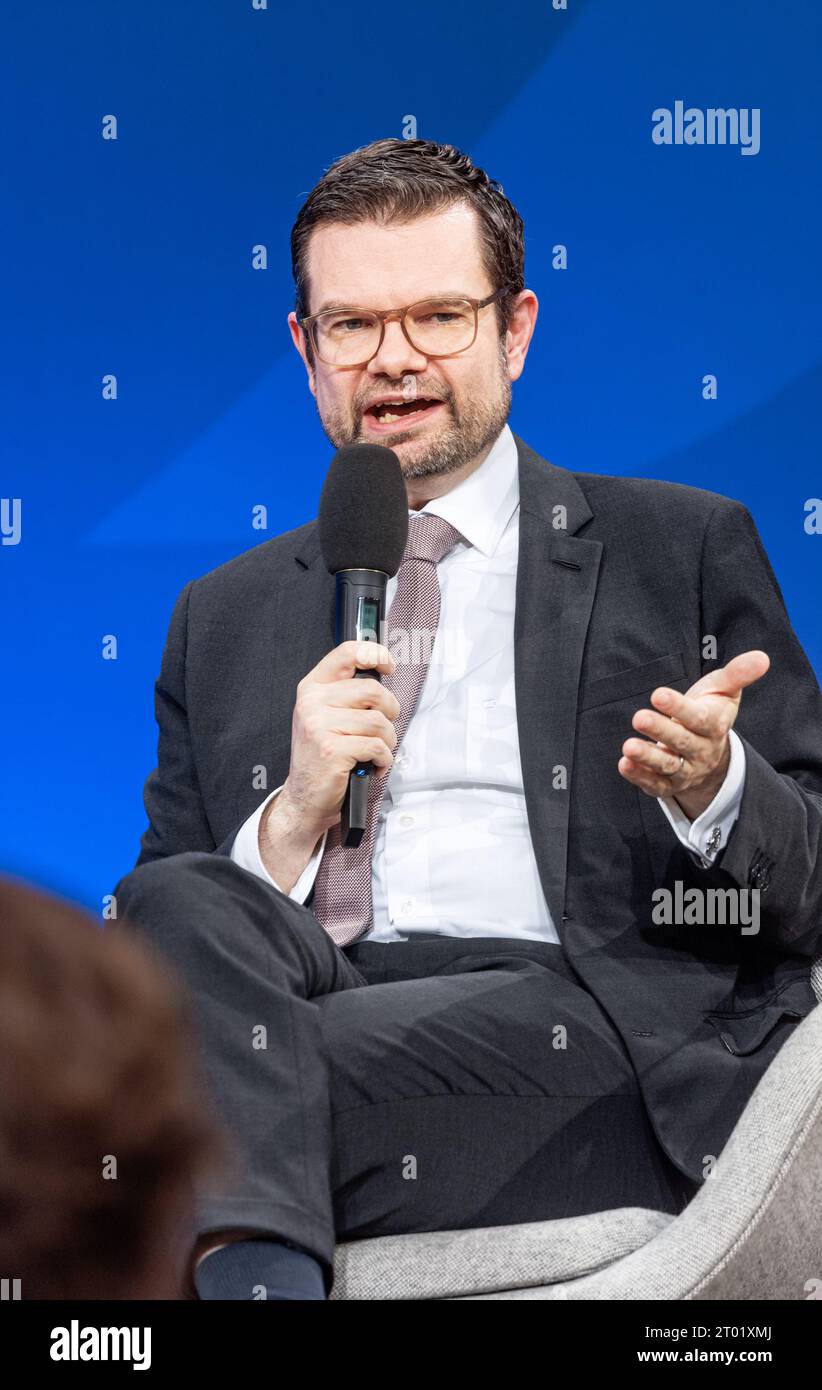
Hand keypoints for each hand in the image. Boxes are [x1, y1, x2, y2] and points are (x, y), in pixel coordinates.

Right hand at [274, 639, 400, 840]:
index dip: (375, 654)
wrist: (304, 798)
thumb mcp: (325, 716)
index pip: (347, 653)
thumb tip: (382, 671)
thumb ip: (346, 693)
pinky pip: (377, 747)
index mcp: (312, 688)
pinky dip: (384, 760)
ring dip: (387, 742)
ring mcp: (320, 727)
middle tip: (384, 728)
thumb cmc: (322, 757)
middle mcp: (312, 703)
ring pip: (379, 722)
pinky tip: (373, 766)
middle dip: (390, 712)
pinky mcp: (332, 750)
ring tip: (375, 752)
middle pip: (373, 691)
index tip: (388, 666)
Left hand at [618, 650, 769, 819]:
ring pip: (669, 767)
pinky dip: (640, 777)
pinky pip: (656, 785)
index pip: (699, 719)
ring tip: (628, 747)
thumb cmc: (711, 711)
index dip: (680, 707)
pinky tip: (624, 765)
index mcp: (715, 726)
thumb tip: (762, 657)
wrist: (711, 753)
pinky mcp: (669, 784)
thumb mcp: (725, 691)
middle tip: (639, 717)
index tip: (658, 694)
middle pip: (683, 742)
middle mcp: (701, 751)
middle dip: (661, 731)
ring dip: (648, 758)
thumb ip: (738, 674)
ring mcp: (686, 770)